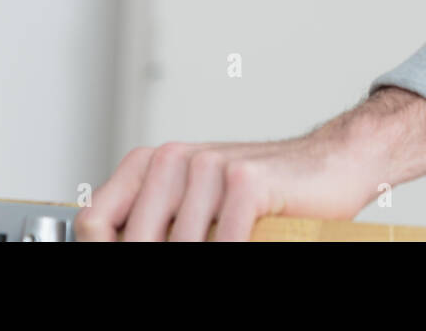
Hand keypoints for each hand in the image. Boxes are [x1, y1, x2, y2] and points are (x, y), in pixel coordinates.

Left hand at [74, 86, 425, 240]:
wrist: (331, 165)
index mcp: (152, 165)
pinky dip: (232, 251)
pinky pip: (223, 242)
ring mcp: (209, 167)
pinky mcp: (245, 180)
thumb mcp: (198, 209)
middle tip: (192, 257)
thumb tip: (112, 248)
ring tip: (220, 249)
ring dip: (201, 256)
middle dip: (153, 260)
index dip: (103, 252)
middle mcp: (173, 160)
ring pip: (179, 246)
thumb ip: (158, 225)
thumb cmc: (264, 195)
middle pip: (133, 241)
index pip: (95, 222)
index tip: (119, 265)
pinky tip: (246, 247)